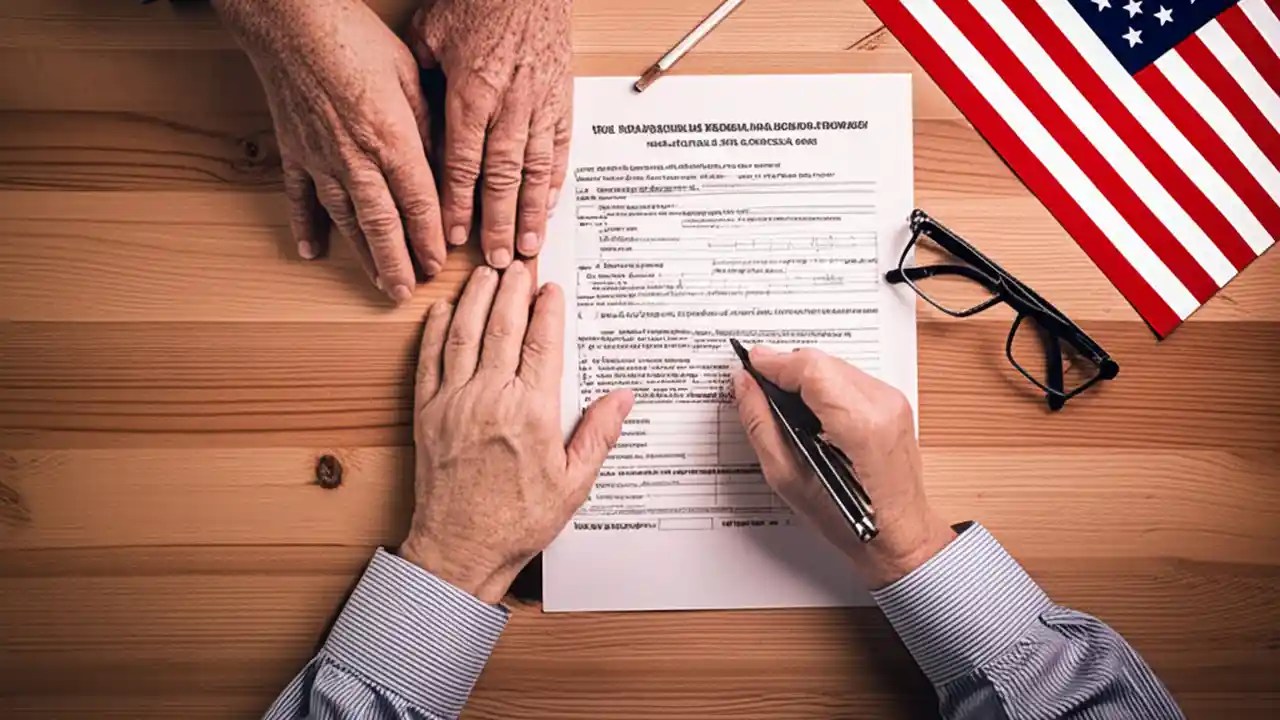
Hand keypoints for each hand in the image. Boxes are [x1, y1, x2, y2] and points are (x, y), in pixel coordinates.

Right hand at [214, 0, 445, 302]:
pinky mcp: (294, 150)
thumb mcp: (411, 78)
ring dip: (362, 255)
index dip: (428, 239)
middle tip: (408, 291)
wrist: (292, 21)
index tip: (439, 265)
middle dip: (397, 263)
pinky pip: (299, 197)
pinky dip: (304, 225)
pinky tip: (310, 250)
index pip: (417, 204)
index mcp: (391, 139)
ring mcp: (320, 159)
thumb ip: (430, 127)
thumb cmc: (355, 39)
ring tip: (378, 281)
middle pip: (381, 224)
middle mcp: (355, 158)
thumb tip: (446, 165)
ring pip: (345, 219)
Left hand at [399, 263, 633, 602]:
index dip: (547, 309)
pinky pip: (428, 360)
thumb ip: (598, 434)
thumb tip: (623, 397)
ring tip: (486, 273)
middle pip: (503, 327)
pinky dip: (434, 330)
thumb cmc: (517, 522)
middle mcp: (490, 398)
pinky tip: (441, 310)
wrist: (459, 550)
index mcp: (531, 412)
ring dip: (475, 298)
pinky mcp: (427, 414)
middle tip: (519, 262)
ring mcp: (453, 402)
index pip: (542, 343)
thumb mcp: (574, 483)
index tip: (551, 287)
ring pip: (463, 334)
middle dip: (513, 288)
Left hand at [408, 0, 572, 267]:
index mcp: (472, 92)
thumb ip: (419, 81)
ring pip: (535, 170)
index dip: (457, 204)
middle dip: (496, 223)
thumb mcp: (430, 33)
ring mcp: (540, 106)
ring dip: (529, 213)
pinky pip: (559, 150)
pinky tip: (548, 208)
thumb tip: (408, 121)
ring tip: (526, 248)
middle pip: (501, 177)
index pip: (462, 162)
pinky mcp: (561, 102)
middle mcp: (509, 105)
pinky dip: (555, 183)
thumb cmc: (479, 1)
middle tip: (494, 260)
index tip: (452, 237)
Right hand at [732, 347, 955, 587]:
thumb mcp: (789, 478)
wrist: (899, 534)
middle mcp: (882, 405)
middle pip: (822, 361)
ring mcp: (893, 401)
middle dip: (786, 368)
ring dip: (804, 376)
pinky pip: (849, 376)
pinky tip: (809, 408)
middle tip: (758, 385)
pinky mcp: (894, 402)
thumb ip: (761, 425)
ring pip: (835, 365)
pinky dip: (823, 384)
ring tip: (781, 401)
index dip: (774, 362)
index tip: (749, 364)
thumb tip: (744, 386)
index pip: (811, 368)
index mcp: (860, 425)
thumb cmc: (852, 520)